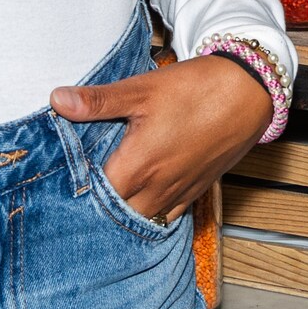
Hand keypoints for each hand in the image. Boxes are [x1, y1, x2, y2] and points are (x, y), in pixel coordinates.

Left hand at [51, 54, 272, 225]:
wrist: (249, 92)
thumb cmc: (196, 88)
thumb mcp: (141, 89)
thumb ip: (98, 101)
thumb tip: (58, 100)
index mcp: (138, 165)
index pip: (96, 195)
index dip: (77, 189)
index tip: (62, 181)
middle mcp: (158, 188)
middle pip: (117, 215)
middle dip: (98, 206)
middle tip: (81, 192)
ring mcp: (179, 193)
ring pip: (142, 220)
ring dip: (124, 213)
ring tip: (107, 199)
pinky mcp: (197, 191)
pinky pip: (168, 217)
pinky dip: (150, 214)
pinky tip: (141, 200)